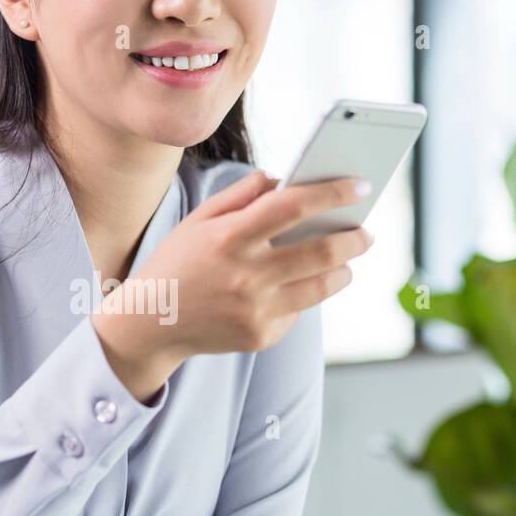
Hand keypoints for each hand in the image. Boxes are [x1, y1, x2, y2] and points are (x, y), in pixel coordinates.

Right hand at [92, 172, 372, 392]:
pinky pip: (299, 310)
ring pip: (324, 285)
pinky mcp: (261, 336)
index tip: (360, 184)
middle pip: (323, 250)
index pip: (294, 206)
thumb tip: (283, 180)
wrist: (149, 325)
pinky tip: (299, 285)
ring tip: (347, 258)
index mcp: (229, 237)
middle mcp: (246, 275)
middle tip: (366, 230)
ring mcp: (256, 309)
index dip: (333, 193)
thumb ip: (241, 195)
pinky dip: (305, 293)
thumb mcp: (198, 220)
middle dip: (355, 236)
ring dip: (344, 268)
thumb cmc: (177, 263)